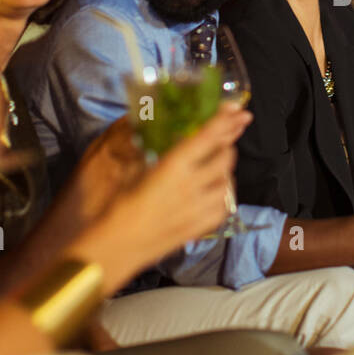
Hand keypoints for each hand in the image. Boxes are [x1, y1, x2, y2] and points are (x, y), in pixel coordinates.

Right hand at [69, 103, 250, 290]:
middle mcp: (191, 185)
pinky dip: (224, 194)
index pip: (207, 136)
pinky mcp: (201, 227)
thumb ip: (152, 152)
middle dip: (227, 142)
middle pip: (225, 156)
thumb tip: (157, 134)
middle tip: (224, 136)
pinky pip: (225, 205)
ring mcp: (199, 208)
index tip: (236, 109)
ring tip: (218, 163)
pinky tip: (216, 191)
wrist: (117, 245)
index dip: (225, 119)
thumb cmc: (118, 206)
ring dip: (226, 169)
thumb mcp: (134, 170)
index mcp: (173, 166)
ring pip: (229, 181)